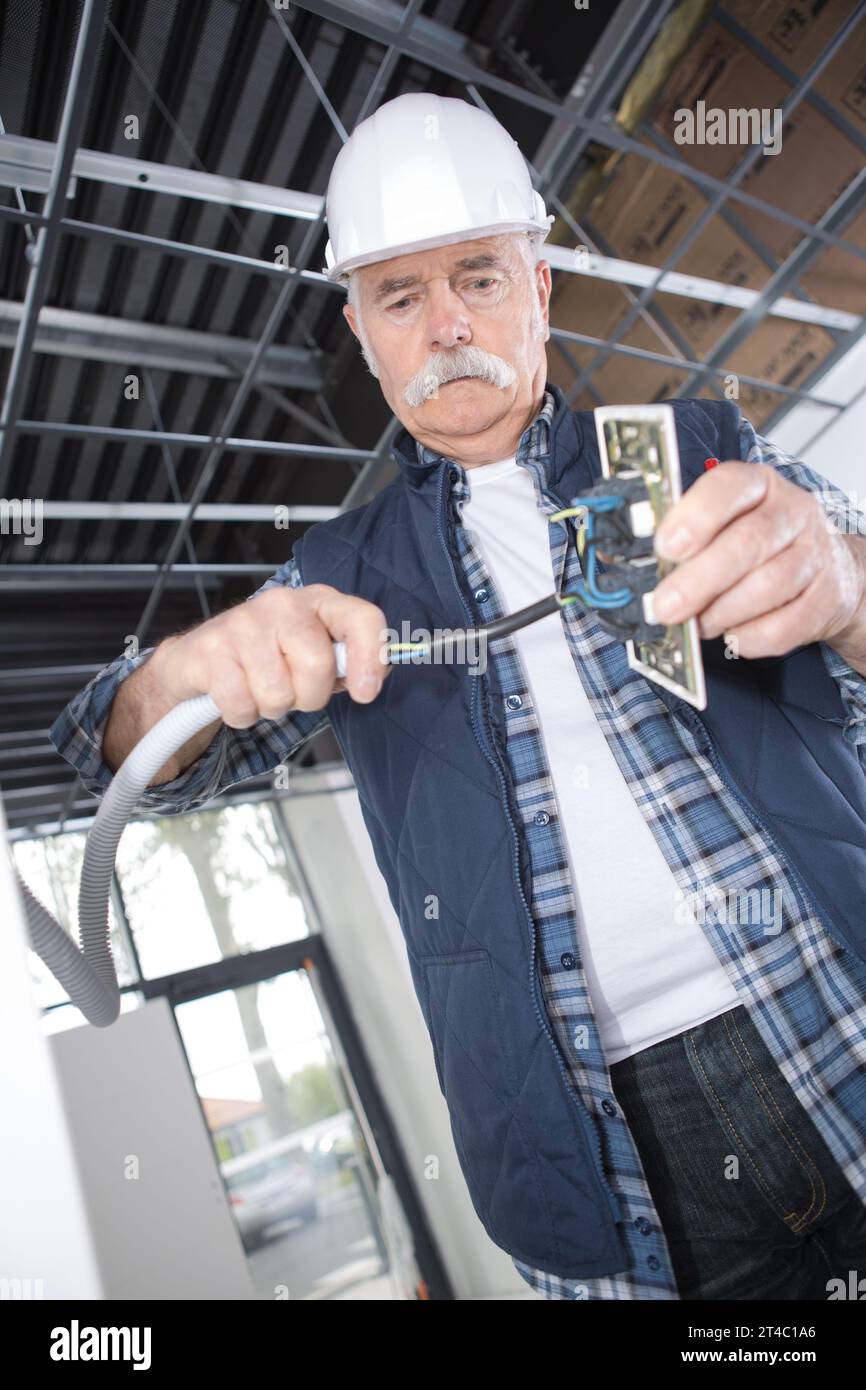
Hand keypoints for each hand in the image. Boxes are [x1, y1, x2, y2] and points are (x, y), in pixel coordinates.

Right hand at [155, 583, 390, 725]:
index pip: (361, 617)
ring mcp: (244, 622)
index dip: (370, 657)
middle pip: (317, 665)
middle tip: (293, 691)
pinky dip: (242, 714)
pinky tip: (237, 695)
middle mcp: (283, 603)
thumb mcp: (315, 655)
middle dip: (308, 696)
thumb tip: (371, 680)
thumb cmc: (269, 658)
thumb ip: (347, 665)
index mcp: (319, 602)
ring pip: (277, 693)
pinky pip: (242, 704)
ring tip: (260, 689)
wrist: (201, 658)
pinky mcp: (211, 648)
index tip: (365, 693)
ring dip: (271, 707)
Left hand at [649, 462, 865, 657]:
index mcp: (759, 484)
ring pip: (767, 587)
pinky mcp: (827, 598)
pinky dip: (748, 637)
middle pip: (748, 543)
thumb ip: (685, 537)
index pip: (729, 487)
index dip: (695, 517)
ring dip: (721, 612)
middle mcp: (793, 512)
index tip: (665, 547)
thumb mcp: (725, 523)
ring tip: (697, 623)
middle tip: (665, 607)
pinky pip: (784, 626)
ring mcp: (816, 555)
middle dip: (699, 580)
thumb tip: (635, 565)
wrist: (831, 570)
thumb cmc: (760, 544)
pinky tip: (730, 634)